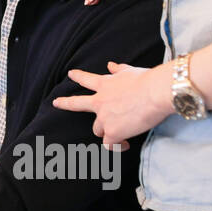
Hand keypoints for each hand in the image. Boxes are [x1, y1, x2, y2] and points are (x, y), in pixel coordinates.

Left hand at [52, 60, 173, 146]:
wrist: (155, 93)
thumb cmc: (148, 80)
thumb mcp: (130, 71)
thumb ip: (119, 69)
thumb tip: (111, 65)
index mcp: (105, 84)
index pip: (86, 79)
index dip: (78, 76)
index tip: (71, 74)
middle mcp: (100, 101)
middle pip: (78, 104)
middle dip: (65, 103)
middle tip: (56, 102)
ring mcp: (104, 118)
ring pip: (97, 130)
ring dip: (105, 131)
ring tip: (118, 134)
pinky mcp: (112, 132)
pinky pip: (110, 144)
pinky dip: (117, 145)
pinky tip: (126, 144)